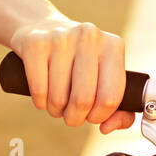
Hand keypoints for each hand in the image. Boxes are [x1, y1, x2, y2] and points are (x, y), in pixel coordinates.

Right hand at [9, 16, 135, 132]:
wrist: (43, 27)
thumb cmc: (80, 62)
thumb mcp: (104, 76)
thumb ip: (119, 108)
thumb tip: (107, 127)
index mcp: (113, 46)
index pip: (111, 97)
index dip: (100, 116)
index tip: (92, 116)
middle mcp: (89, 37)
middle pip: (83, 100)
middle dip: (75, 118)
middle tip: (72, 115)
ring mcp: (61, 38)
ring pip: (58, 98)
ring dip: (56, 111)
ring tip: (58, 102)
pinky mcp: (36, 44)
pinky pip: (39, 91)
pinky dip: (40, 102)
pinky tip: (44, 95)